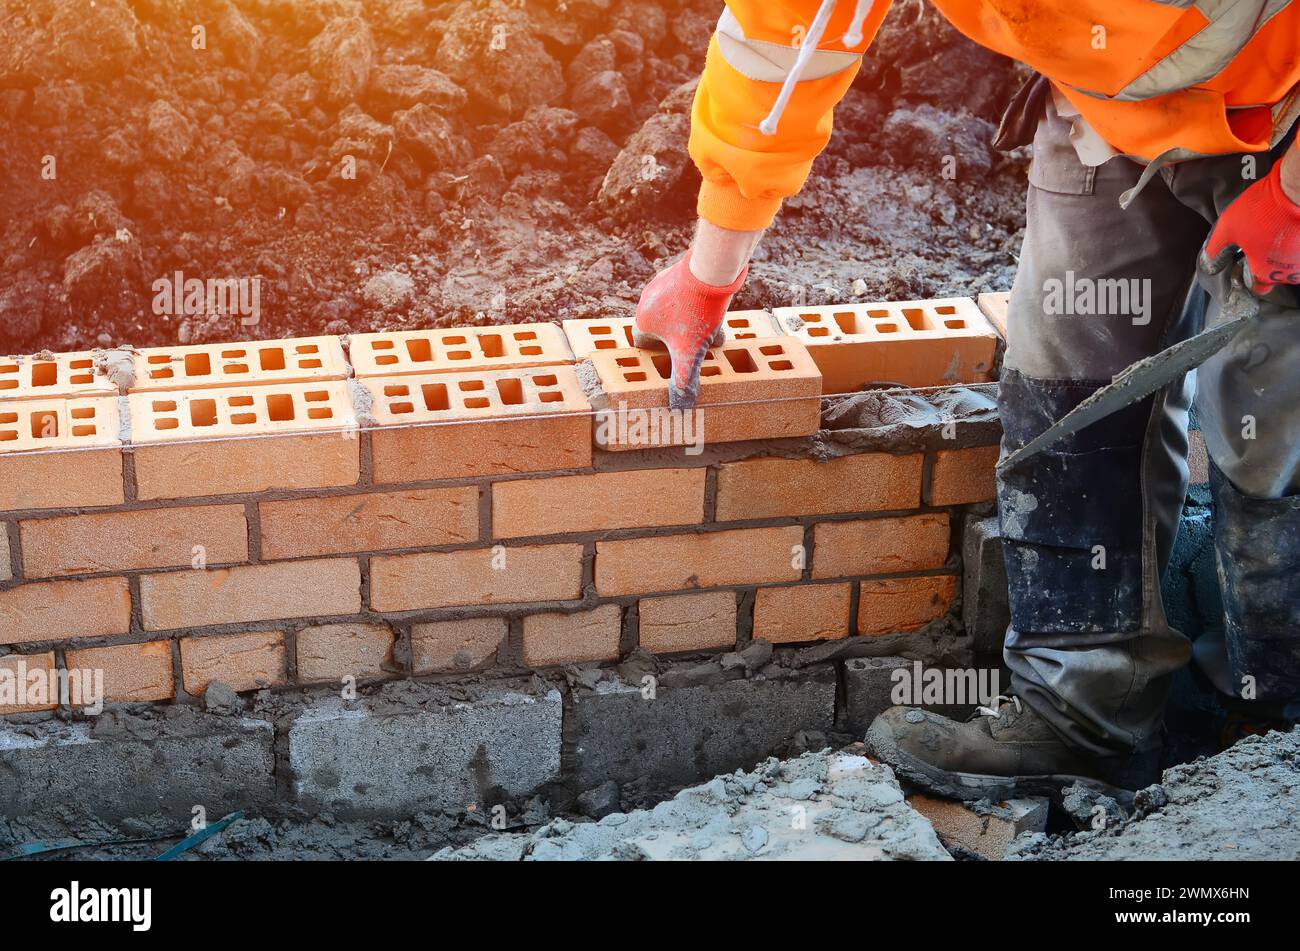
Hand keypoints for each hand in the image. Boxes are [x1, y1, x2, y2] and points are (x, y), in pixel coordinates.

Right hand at [632, 220, 760, 408]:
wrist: (711, 270)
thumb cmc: (697, 311)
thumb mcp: (690, 352)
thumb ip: (684, 380)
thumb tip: (678, 407)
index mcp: (644, 320)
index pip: (643, 345)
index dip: (657, 356)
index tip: (672, 361)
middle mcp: (647, 301)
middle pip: (663, 330)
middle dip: (680, 342)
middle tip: (699, 350)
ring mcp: (662, 283)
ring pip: (676, 312)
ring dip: (691, 324)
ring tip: (714, 333)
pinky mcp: (679, 272)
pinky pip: (686, 295)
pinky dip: (698, 306)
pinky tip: (717, 311)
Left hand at [1204, 149, 1299, 293]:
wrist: (1298, 189)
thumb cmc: (1262, 211)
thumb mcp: (1227, 230)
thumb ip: (1216, 250)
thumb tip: (1209, 266)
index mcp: (1266, 272)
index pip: (1259, 289)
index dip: (1251, 280)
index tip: (1245, 267)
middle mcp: (1290, 271)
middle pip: (1277, 275)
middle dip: (1268, 264)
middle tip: (1260, 245)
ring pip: (1292, 261)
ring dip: (1283, 252)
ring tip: (1273, 234)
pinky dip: (1296, 241)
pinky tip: (1288, 227)